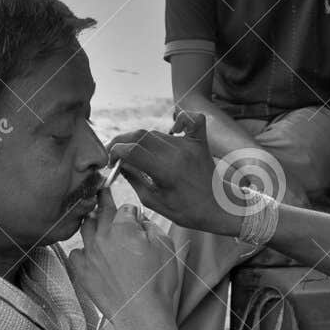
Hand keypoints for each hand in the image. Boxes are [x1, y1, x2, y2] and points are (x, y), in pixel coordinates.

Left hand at [68, 188, 181, 329]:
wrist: (141, 314)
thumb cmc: (157, 282)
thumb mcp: (165, 246)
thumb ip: (151, 226)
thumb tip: (141, 221)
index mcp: (123, 227)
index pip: (125, 207)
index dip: (132, 211)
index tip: (133, 213)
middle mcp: (102, 236)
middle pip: (100, 211)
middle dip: (104, 201)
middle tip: (103, 193)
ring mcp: (89, 254)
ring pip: (85, 228)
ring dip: (92, 223)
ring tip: (97, 223)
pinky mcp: (82, 271)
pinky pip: (76, 252)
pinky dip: (83, 250)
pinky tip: (91, 253)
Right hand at [107, 111, 243, 235]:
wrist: (219, 208)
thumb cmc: (187, 211)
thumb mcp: (155, 201)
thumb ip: (134, 179)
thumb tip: (120, 164)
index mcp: (166, 170)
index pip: (131, 150)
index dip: (115, 151)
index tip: (110, 160)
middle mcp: (178, 152)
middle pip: (140, 135)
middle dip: (123, 142)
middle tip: (117, 154)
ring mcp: (190, 144)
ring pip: (157, 132)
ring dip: (143, 140)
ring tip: (139, 154)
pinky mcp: (200, 141)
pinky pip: (190, 119)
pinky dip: (179, 119)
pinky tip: (172, 129)